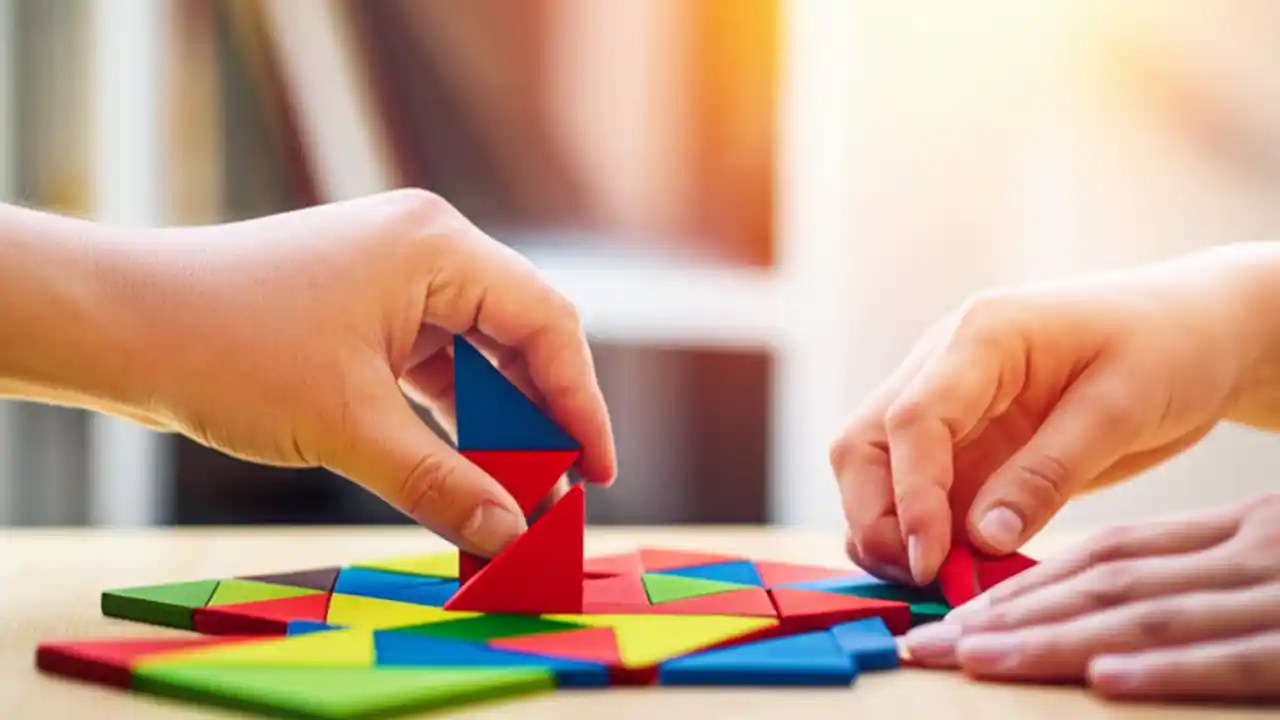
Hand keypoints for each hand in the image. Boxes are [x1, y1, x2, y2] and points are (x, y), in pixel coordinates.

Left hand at [73, 190, 614, 554]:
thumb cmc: (226, 349)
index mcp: (435, 247)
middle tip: (555, 494)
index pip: (547, 322)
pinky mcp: (368, 310)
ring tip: (515, 494)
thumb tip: (510, 536)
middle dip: (540, 419)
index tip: (596, 472)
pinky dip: (454, 417)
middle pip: (519, 338)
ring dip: (497, 424)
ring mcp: (395, 278)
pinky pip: (436, 365)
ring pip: (478, 356)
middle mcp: (425, 250)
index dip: (581, 402)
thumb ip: (441, 483)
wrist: (121, 325)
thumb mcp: (347, 426)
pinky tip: (467, 469)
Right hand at [828, 244, 1279, 584]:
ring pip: (874, 470)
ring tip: (938, 582)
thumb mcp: (1123, 407)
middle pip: (863, 444)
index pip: (913, 418)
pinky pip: (915, 491)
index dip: (912, 494)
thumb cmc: (1168, 347)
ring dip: (888, 529)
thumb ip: (1048, 473)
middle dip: (876, 516)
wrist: (1192, 332)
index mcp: (980, 336)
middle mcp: (941, 366)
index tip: (930, 560)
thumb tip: (983, 541)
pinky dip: (921, 534)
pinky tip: (957, 570)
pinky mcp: (960, 442)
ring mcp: (945, 405)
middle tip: (921, 579)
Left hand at [904, 495, 1279, 700]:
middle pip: (1108, 580)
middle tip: (928, 645)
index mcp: (1236, 531)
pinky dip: (1166, 667)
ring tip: (975, 657)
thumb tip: (1112, 611)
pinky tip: (1103, 677)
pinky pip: (1239, 658)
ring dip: (1055, 637)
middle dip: (1009, 615)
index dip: (1025, 585)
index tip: (956, 620)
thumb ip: (1204, 575)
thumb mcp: (1279, 556)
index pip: (1111, 552)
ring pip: (1150, 612)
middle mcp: (1249, 552)